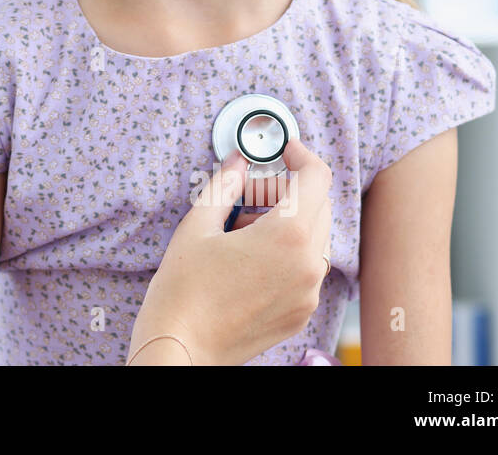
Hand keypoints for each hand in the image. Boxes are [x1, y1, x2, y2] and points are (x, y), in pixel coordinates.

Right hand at [128, 139, 333, 364]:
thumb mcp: (198, 226)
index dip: (301, 155)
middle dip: (285, 189)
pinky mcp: (300, 312)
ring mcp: (308, 293)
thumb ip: (225, 185)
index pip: (316, 178)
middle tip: (245, 191)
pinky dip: (285, 250)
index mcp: (288, 237)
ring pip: (312, 237)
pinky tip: (246, 256)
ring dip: (285, 220)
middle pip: (317, 205)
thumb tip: (237, 162)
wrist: (180, 349)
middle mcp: (308, 266)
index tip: (284, 149)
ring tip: (239, 228)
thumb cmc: (183, 290)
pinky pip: (305, 267)